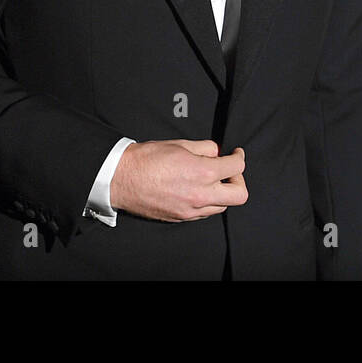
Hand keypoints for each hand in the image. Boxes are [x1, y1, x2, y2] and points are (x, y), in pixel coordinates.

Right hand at [109, 139, 246, 221]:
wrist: (122, 178)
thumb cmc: (147, 159)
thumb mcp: (179, 144)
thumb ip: (204, 148)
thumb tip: (215, 153)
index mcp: (203, 173)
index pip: (237, 168)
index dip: (239, 157)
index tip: (236, 154)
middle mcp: (201, 196)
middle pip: (239, 195)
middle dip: (239, 181)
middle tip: (229, 171)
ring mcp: (191, 210)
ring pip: (222, 206)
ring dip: (222, 192)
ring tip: (211, 180)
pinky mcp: (181, 218)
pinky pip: (204, 213)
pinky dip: (207, 202)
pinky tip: (196, 190)